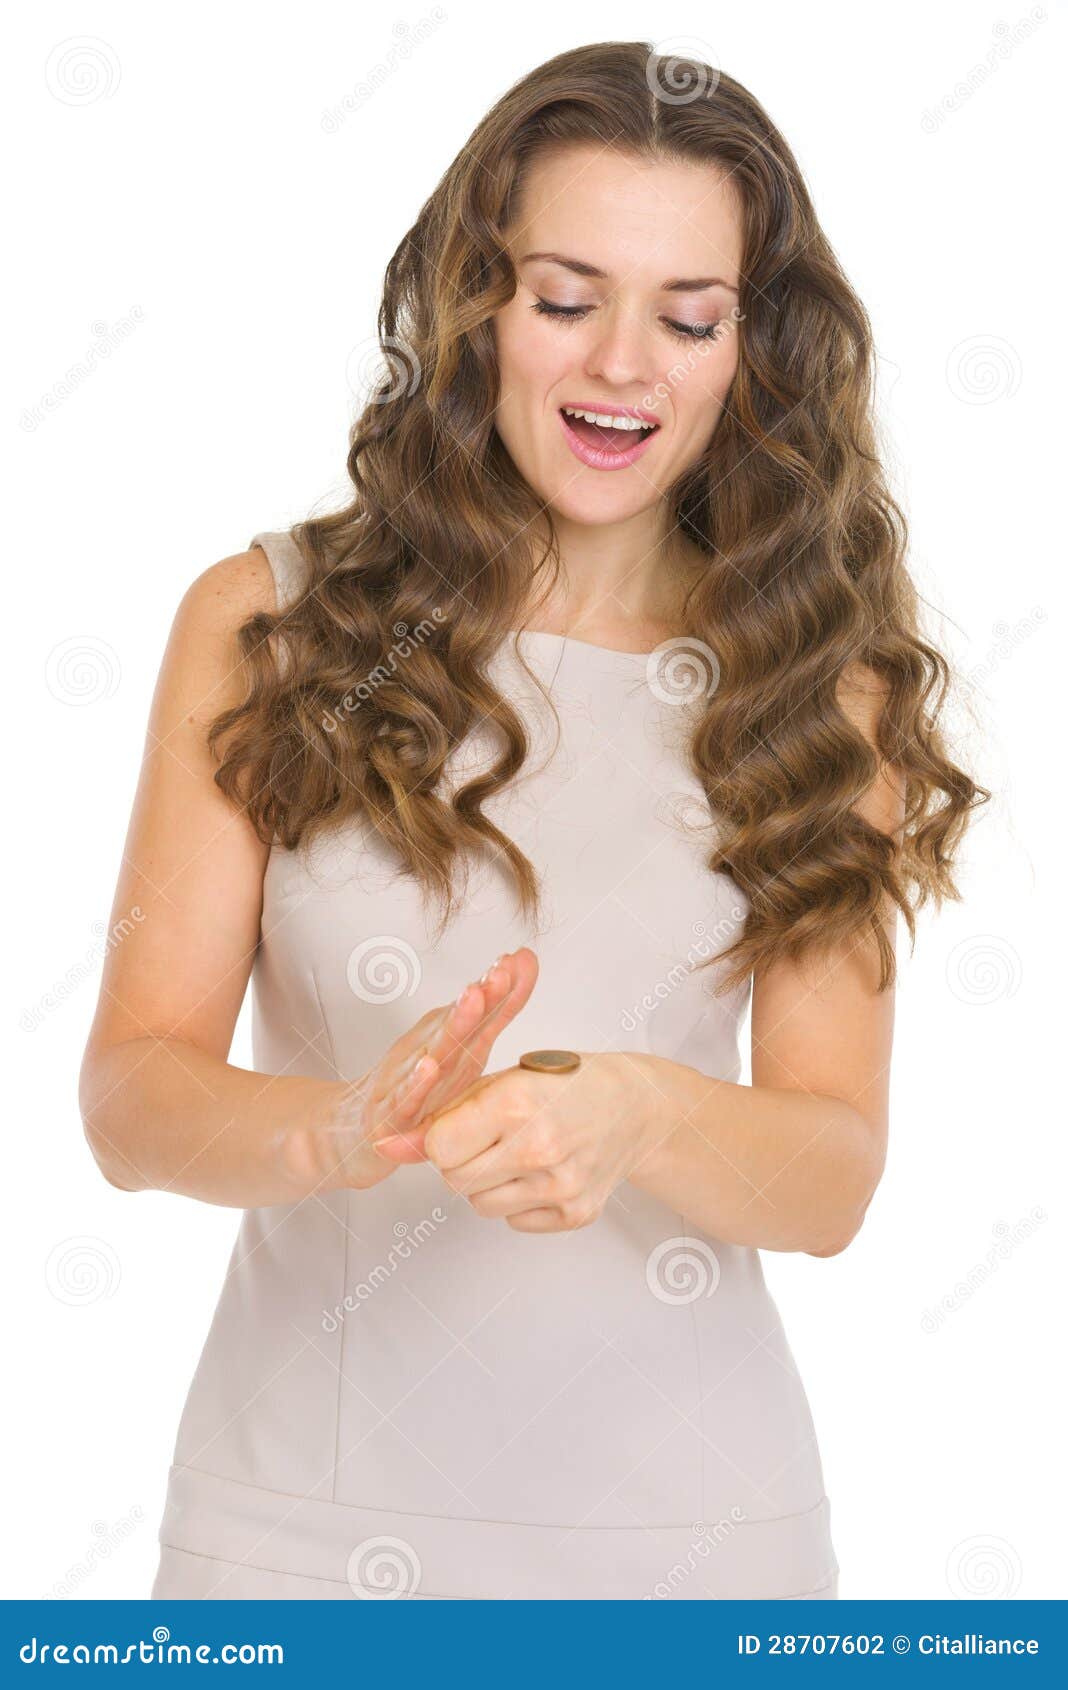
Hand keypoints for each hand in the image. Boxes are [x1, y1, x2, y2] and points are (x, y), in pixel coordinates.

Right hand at [290, 947, 538, 1193]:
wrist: (358, 1127)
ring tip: (472, 998)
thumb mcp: (466, 1049)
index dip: (506, 988)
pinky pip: (406, 1098)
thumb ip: (496, 1011)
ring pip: (436, 1052)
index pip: (484, 1013)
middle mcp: (433, 1052)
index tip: (524, 959)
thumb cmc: (417, 1085)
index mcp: (454, 1041)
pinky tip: (428, 1066)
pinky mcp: (391, 1113)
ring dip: (455, 1024)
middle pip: (461, 1024)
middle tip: (500, 971)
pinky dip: (417, 1083)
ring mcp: (410, 1080)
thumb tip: (523, 961)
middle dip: (482, 996)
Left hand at [390, 1051, 664, 1231]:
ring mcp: (561, 1185)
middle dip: (460, 1161)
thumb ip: (444, 1115)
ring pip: (480, 1205)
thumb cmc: (565, 1083)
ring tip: (516, 1152)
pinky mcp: (575, 1213)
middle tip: (491, 1138)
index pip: (439, 1147)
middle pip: (454, 1180)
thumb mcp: (502, 1082)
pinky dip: (518, 1200)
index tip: (461, 1125)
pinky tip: (541, 1170)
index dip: (442, 1137)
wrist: (634, 1106)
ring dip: (487, 1182)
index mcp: (517, 1102)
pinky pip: (513, 1221)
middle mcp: (539, 1147)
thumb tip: (386, 1148)